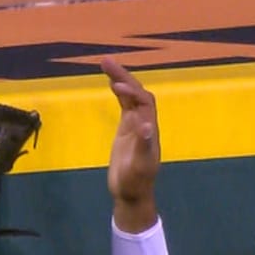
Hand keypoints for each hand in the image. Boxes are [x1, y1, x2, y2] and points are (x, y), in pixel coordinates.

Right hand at [102, 57, 160, 231]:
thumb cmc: (135, 182)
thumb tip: (145, 125)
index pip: (144, 102)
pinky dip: (119, 92)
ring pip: (130, 95)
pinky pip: (125, 104)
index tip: (115, 85)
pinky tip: (110, 82)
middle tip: (105, 61)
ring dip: (120, 79)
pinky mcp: (127, 128)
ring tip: (104, 63)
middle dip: (124, 76)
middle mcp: (145, 122)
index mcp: (149, 129)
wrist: (131, 194)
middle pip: (137, 92)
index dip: (131, 91)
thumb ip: (143, 146)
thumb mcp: (139, 166)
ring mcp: (136, 124)